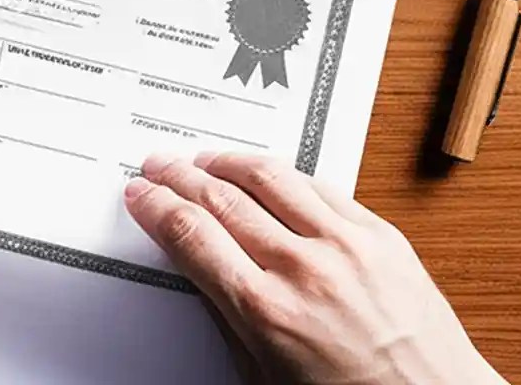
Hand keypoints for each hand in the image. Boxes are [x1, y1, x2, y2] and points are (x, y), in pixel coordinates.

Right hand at [125, 152, 506, 384]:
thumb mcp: (264, 373)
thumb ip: (227, 314)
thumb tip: (198, 264)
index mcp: (265, 311)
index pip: (191, 235)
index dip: (157, 206)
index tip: (141, 194)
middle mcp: (303, 269)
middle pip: (221, 199)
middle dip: (180, 177)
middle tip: (160, 165)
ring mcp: (345, 245)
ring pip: (270, 177)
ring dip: (228, 161)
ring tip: (206, 158)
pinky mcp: (379, 234)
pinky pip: (321, 185)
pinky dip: (285, 173)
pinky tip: (267, 172)